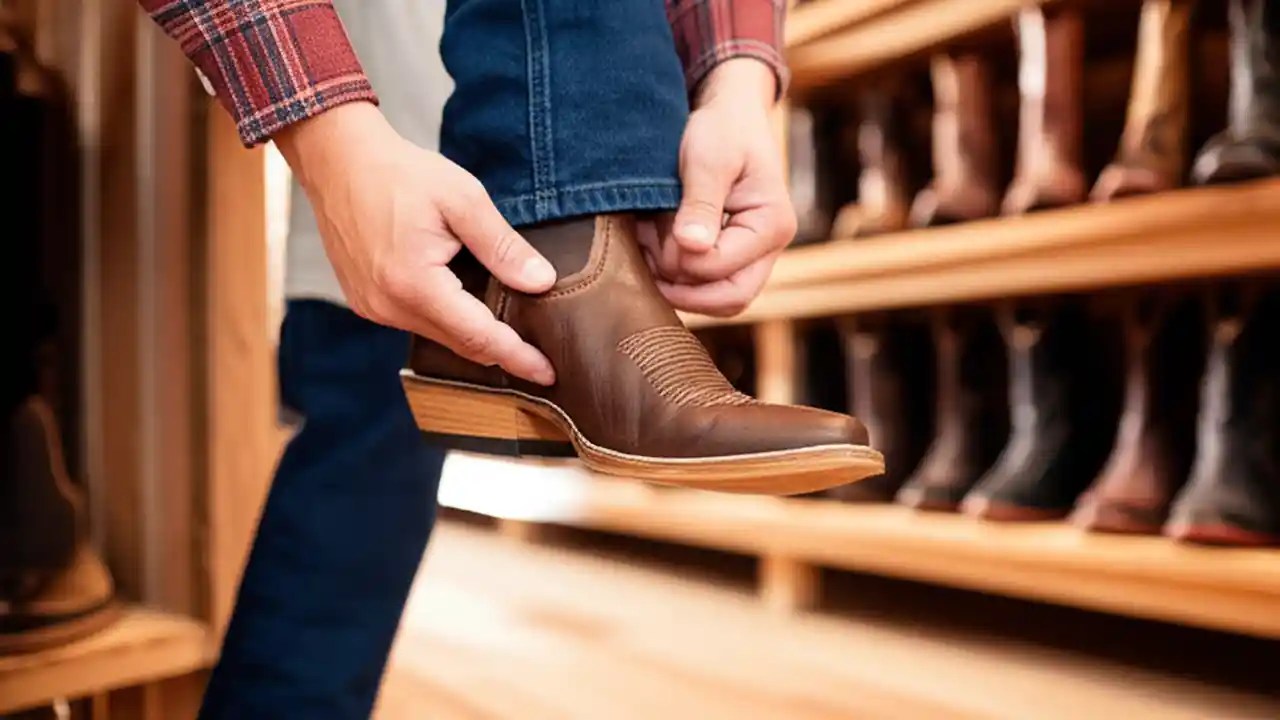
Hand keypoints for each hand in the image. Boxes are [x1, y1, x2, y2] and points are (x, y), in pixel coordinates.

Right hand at [276, 103, 556, 384]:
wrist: (338, 160)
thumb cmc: (401, 173)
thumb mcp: (463, 199)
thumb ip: (502, 246)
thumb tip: (542, 282)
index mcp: (414, 284)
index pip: (479, 336)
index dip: (518, 357)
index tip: (549, 374)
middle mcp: (389, 306)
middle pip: (460, 344)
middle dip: (502, 354)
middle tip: (542, 360)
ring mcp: (373, 308)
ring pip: (439, 337)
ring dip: (474, 336)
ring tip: (512, 333)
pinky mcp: (365, 302)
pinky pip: (417, 323)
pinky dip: (447, 322)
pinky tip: (468, 308)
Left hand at [643, 58, 795, 316]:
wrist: (730, 116)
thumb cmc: (722, 129)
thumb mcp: (708, 158)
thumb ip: (701, 203)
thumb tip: (692, 247)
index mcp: (773, 224)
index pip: (721, 269)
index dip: (679, 259)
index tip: (651, 229)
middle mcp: (770, 250)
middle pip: (728, 300)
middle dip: (679, 284)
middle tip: (647, 249)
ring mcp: (753, 258)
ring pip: (715, 300)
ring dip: (675, 282)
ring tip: (649, 243)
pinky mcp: (733, 258)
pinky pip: (706, 287)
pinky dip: (676, 277)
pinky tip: (654, 246)